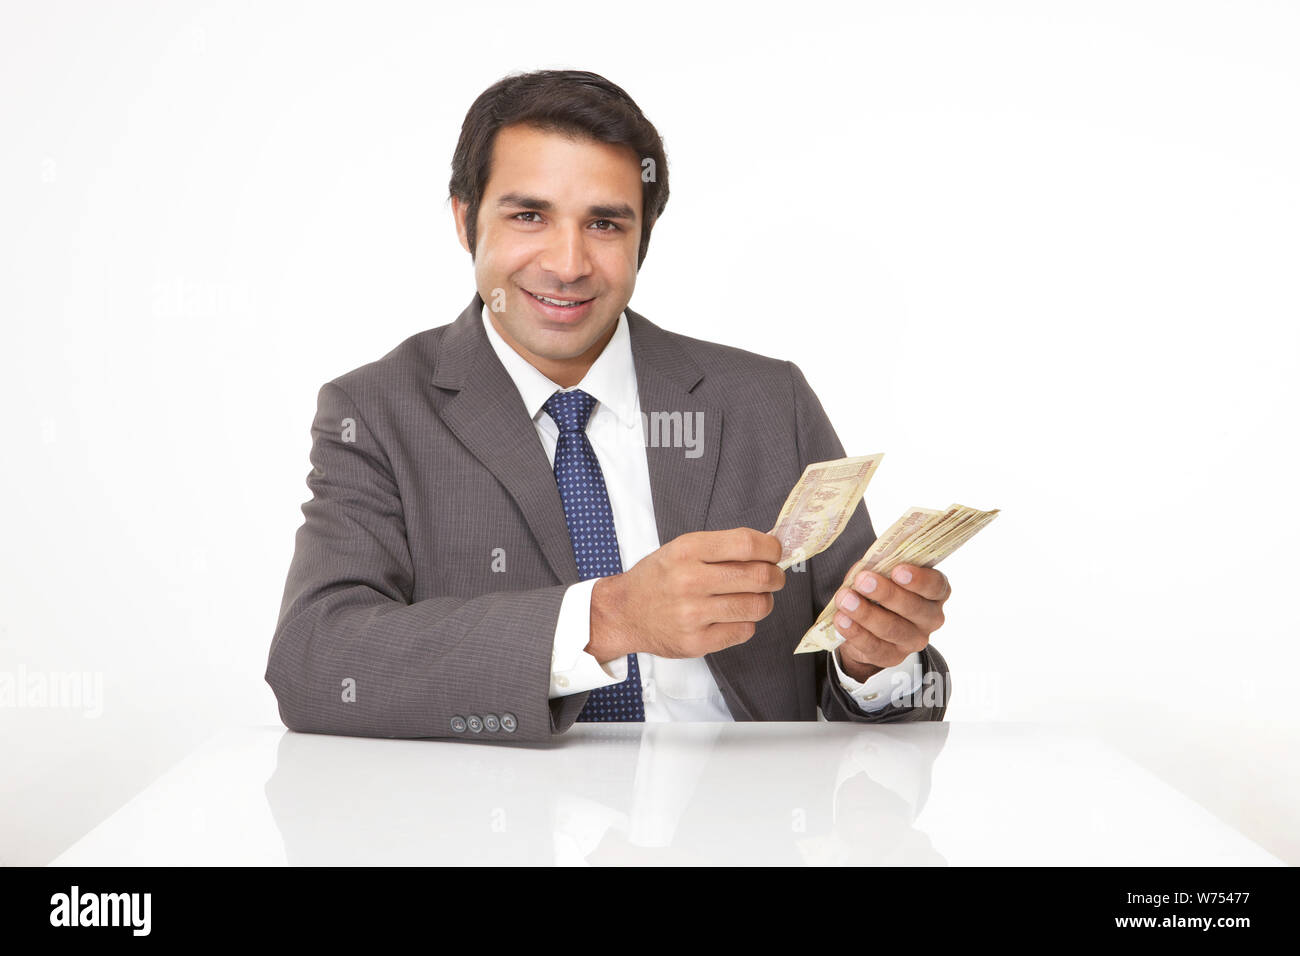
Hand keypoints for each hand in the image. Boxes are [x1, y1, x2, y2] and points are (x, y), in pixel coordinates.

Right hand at [588, 528, 785, 660]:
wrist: (624, 613)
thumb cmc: (657, 578)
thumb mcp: (680, 549)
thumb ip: (721, 548)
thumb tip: (768, 548)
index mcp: (687, 550)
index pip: (747, 544)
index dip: (771, 548)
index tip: (775, 552)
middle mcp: (690, 581)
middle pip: (758, 576)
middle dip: (776, 576)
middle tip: (774, 577)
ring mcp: (693, 615)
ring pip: (756, 606)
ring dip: (764, 601)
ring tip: (756, 598)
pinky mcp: (696, 642)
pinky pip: (744, 631)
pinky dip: (747, 622)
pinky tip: (734, 616)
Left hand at [832, 564, 950, 681]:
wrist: (869, 627)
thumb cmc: (880, 592)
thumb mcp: (882, 575)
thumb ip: (879, 569)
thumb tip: (865, 568)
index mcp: (935, 592)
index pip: (935, 585)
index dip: (918, 579)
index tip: (897, 570)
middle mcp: (930, 618)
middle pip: (913, 607)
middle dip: (886, 593)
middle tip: (863, 581)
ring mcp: (913, 640)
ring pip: (892, 628)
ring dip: (866, 613)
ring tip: (845, 599)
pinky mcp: (892, 657)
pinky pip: (874, 646)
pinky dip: (855, 632)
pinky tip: (841, 620)